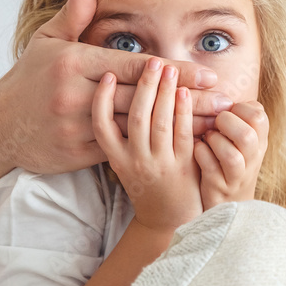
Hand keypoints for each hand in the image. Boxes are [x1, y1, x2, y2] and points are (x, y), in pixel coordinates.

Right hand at [0, 0, 230, 173]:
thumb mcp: (49, 41)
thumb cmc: (30, 79)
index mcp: (75, 63)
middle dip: (188, 100)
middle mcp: (77, 95)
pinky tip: (181, 146)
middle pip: (144, 97)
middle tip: (225, 101)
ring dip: (177, 127)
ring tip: (213, 126)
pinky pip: (123, 149)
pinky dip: (153, 146)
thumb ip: (76, 12)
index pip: (135, 66)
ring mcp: (77, 127)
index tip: (208, 75)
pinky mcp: (78, 154)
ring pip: (137, 127)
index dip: (174, 71)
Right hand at [92, 58, 202, 230]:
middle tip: (152, 62)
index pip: (101, 123)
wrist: (167, 223)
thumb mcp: (124, 166)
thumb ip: (112, 134)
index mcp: (113, 158)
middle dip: (144, 85)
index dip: (103, 98)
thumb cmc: (146, 186)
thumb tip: (106, 92)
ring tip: (169, 69)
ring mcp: (157, 164)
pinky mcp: (181, 167)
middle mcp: (132, 160)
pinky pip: (181, 133)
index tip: (108, 74)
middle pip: (134, 115)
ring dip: (165, 91)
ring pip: (158, 121)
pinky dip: (183, 110)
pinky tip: (185, 92)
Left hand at [195, 101, 267, 209]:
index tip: (226, 112)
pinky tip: (197, 150)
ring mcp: (238, 176)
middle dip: (225, 123)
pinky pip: (211, 168)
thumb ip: (234, 113)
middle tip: (214, 125)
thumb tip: (210, 82)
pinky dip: (202, 154)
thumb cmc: (226, 159)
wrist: (227, 203)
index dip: (238, 108)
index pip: (258, 114)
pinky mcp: (221, 188)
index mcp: (260, 139)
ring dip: (214, 142)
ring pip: (232, 154)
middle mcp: (254, 158)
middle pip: (247, 134)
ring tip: (206, 139)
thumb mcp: (239, 136)